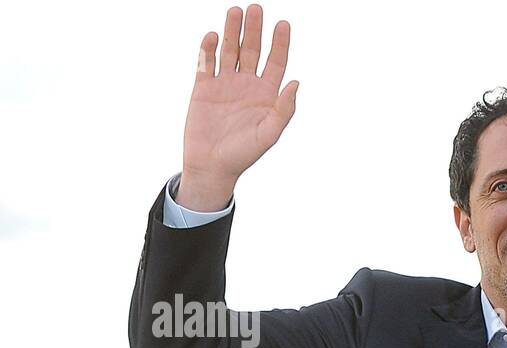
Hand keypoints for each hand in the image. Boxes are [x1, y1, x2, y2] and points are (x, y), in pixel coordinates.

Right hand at [178, 5, 297, 208]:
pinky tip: (213, 35)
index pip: (276, 62)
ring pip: (229, 51)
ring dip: (232, 31)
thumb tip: (296, 83)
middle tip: (256, 8)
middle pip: (253, 50)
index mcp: (266, 95)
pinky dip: (208, 48)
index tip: (283, 23)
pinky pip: (206, 62)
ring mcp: (225, 84)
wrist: (212, 166)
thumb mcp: (269, 134)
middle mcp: (247, 85)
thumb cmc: (244, 154)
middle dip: (255, 30)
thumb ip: (284, 109)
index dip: (280, 43)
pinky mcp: (203, 87)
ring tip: (235, 11)